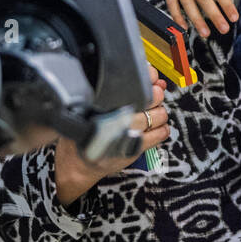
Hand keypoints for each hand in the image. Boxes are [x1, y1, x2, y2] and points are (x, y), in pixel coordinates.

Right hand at [55, 66, 169, 204]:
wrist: (78, 164)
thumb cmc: (86, 132)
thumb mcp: (91, 107)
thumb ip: (120, 92)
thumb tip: (154, 81)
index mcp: (104, 102)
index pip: (135, 83)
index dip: (147, 78)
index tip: (149, 78)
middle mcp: (117, 117)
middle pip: (151, 98)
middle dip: (155, 95)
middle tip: (151, 96)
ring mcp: (127, 133)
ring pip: (159, 115)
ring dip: (159, 112)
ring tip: (151, 113)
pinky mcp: (135, 149)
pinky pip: (160, 134)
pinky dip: (162, 128)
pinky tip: (155, 127)